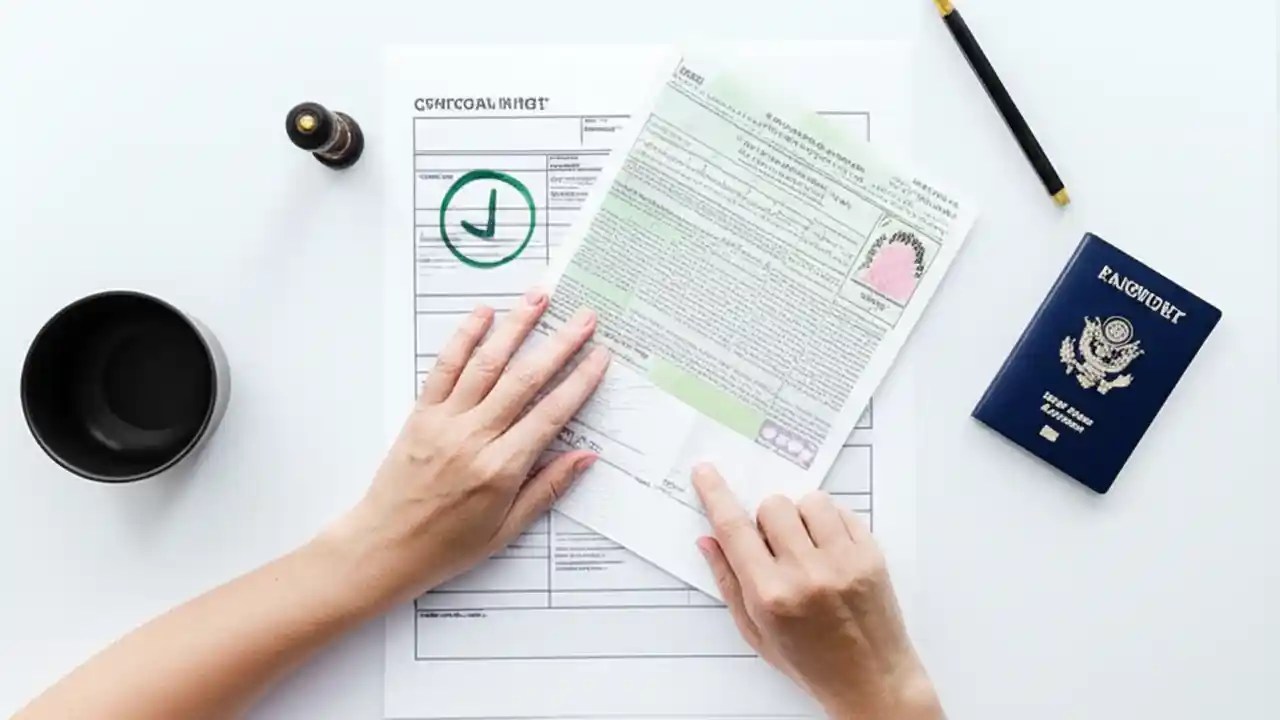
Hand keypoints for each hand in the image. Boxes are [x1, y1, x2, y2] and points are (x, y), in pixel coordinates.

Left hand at [331, 289, 609, 606]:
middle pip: (525, 380)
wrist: (385, 547)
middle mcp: (474, 438)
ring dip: (516, 327)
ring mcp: (445, 422)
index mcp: (500, 469)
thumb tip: (585, 457)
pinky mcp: (421, 414)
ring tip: (538, 299)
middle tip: (584, 319)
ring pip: (487, 364)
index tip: (600, 357)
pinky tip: (483, 315)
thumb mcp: (507, 529)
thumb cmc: (446, 545)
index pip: (551, 415)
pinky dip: (464, 338)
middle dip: (559, 345)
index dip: (580, 382)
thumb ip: (547, 489)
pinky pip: (445, 368)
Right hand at [692, 465, 941, 719]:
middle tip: (776, 545)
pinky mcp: (871, 556)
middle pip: (772, 506)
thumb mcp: (756, 632)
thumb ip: (728, 582)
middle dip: (767, 520)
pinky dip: (831, 524)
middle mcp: (805, 574)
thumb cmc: (811, 662)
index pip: (734, 530)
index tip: (706, 473)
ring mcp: (842, 563)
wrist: (870, 680)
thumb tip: (708, 540)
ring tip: (808, 547)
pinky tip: (830, 552)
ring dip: (802, 517)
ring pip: (810, 502)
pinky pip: (842, 512)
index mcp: (770, 596)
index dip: (716, 495)